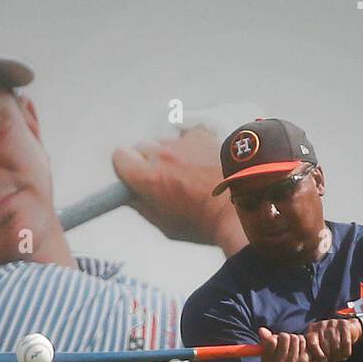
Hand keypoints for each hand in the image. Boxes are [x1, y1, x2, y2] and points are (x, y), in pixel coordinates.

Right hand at [112, 126, 245, 252]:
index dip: (126, 167)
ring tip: (189, 173)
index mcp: (148, 178)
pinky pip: (188, 136)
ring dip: (171, 154)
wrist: (243, 206)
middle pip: (142, 147)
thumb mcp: (166, 226)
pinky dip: (192, 146)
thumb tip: (131, 196)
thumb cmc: (204, 223)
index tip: (134, 175)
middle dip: (148, 161)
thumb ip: (143, 207)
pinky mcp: (202, 135)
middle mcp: (162, 155)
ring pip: (166, 141)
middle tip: (165, 179)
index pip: (119, 157)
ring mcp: (183, 142)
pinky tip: (204, 161)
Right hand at [258, 327, 321, 361]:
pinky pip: (303, 341)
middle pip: (284, 337)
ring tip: (292, 347)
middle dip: (284, 337)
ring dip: (293, 339)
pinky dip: (301, 342)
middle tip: (284, 344)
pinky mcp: (305, 360)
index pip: (272, 341)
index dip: (274, 338)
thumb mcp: (267, 355)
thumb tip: (262, 330)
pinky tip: (299, 350)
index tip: (275, 342)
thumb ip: (264, 342)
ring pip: (295, 337)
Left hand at [304, 316, 360, 361]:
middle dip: (330, 356)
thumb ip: (316, 358)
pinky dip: (346, 351)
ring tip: (338, 358)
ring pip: (336, 345)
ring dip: (338, 355)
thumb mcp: (319, 348)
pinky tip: (345, 355)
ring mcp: (332, 323)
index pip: (313, 344)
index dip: (318, 355)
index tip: (324, 360)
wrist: (345, 328)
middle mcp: (321, 325)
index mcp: (312, 331)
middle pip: (325, 346)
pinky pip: (346, 342)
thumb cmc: (328, 342)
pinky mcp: (344, 324)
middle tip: (332, 359)